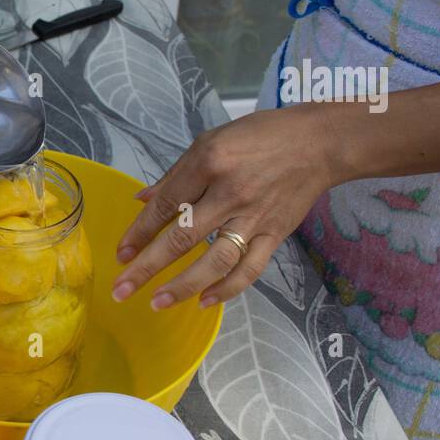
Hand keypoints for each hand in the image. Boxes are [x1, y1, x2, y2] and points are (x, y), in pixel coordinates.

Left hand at [112, 105, 343, 308]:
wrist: (319, 143)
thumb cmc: (260, 137)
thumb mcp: (211, 141)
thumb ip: (176, 175)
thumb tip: (142, 200)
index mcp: (209, 164)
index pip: (165, 205)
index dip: (139, 232)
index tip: (121, 254)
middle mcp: (230, 193)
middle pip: (182, 237)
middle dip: (148, 266)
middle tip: (122, 289)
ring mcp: (254, 217)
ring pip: (215, 260)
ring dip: (183, 285)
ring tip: (157, 302)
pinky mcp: (275, 234)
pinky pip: (250, 268)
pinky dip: (227, 288)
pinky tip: (204, 301)